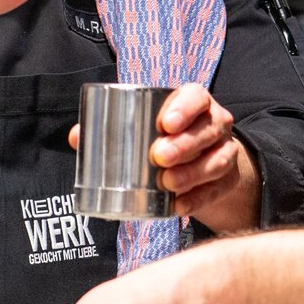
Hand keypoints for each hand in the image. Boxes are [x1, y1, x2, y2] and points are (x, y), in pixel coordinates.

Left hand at [69, 83, 257, 229]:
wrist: (199, 159)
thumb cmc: (161, 136)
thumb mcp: (142, 126)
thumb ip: (107, 129)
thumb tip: (75, 137)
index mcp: (194, 101)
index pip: (196, 97)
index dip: (184, 108)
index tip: (164, 124)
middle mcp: (214, 123)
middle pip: (206, 130)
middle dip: (184, 145)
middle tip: (158, 157)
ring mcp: (225, 151)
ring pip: (217, 160)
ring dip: (192, 173)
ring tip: (167, 183)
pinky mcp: (227, 179)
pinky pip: (217, 189)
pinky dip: (198, 199)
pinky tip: (179, 206)